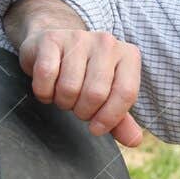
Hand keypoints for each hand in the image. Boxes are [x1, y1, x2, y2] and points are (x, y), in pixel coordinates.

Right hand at [18, 26, 143, 147]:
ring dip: (62, 101)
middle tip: (77, 106)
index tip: (96, 128)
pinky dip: (44, 91)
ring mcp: (78, 38)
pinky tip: (48, 86)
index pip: (126, 93)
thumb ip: (121, 120)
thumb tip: (135, 140)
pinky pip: (46, 76)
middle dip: (82, 111)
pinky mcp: (51, 39)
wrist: (54, 47)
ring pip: (69, 87)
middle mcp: (106, 43)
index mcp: (128, 56)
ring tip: (63, 94)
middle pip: (96, 94)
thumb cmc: (85, 76)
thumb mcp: (108, 97)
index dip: (109, 118)